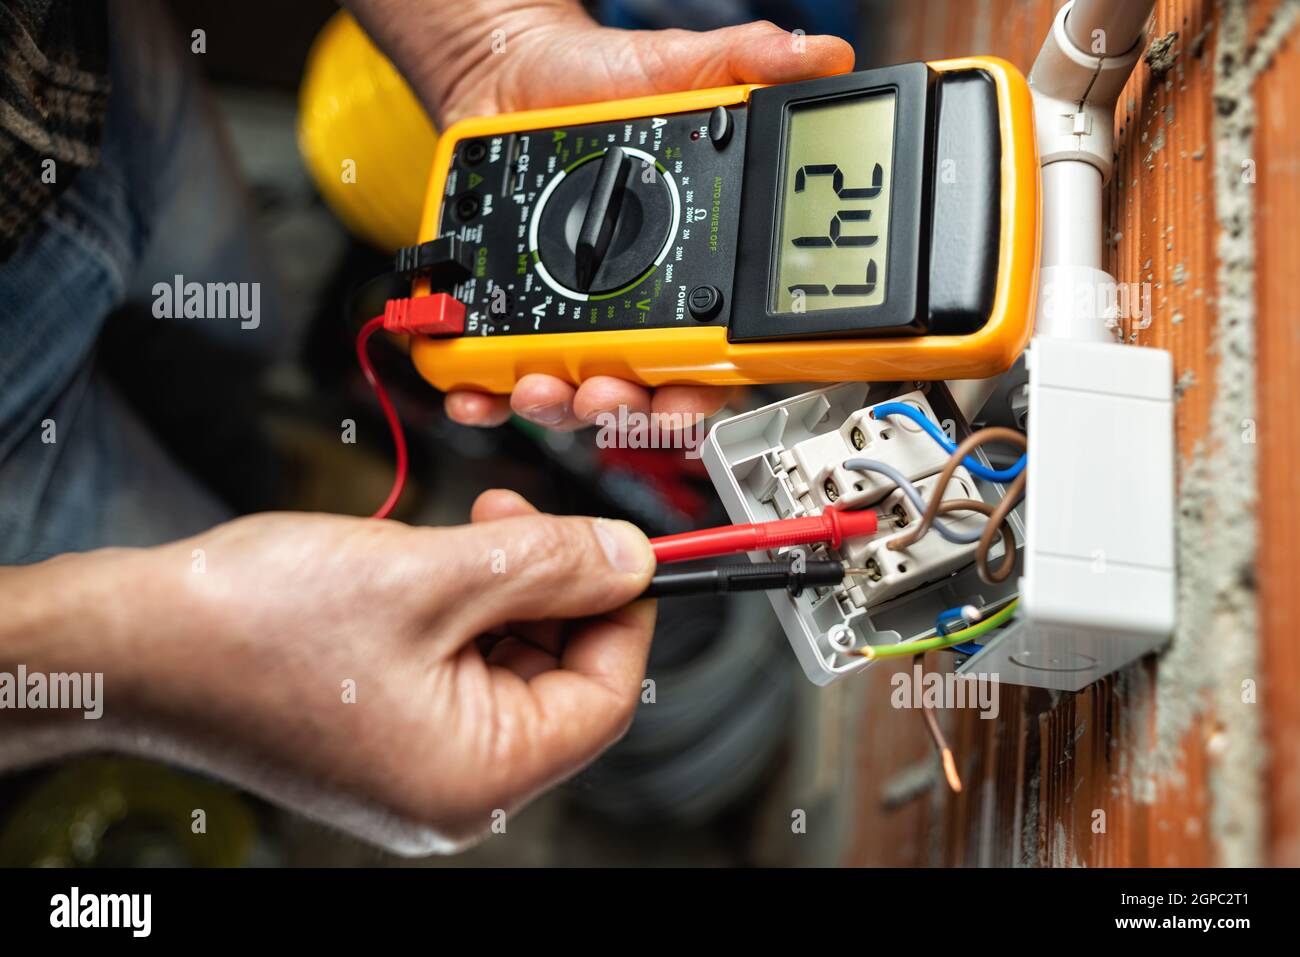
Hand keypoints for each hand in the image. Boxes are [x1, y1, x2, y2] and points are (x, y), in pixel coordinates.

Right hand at [3, 492, 655, 852]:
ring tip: (463, 532)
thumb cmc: (254, 624)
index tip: (626, 548)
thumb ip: (547, 565)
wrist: (131, 639)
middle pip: (559, 679)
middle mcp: (453, 789)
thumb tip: (628, 557)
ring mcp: (415, 766)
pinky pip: (457, 672)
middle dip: (553, 589)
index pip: (607, 695)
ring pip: (508, 667)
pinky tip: (430, 564)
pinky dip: (462, 612)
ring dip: (504, 591)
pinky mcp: (384, 736)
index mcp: (477, 775)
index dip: (627, 611)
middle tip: (523, 517)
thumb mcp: (430, 573)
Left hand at [344, 0, 853, 429]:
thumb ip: (749, 64)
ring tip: (542, 387)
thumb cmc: (601, 81)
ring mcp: (566, 315)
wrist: (512, 72)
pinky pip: (494, 371)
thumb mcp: (681, 68)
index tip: (683, 402)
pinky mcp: (505, 311)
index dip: (700, 391)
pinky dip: (482, 393)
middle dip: (622, 407)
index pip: (706, 354)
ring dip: (556, 405)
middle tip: (606, 393)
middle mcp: (630, 306)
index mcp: (685, 271)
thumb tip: (823, 59)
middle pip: (637, 389)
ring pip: (568, 391)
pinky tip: (474, 390)